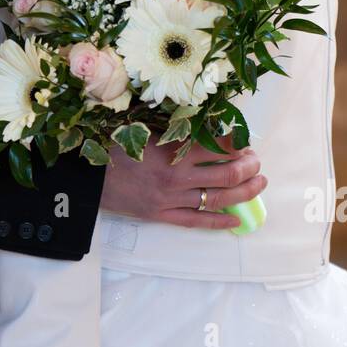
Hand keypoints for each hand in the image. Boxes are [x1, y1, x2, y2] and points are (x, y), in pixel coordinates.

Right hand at [100, 131, 265, 228]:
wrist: (87, 177)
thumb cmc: (113, 148)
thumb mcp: (143, 130)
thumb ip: (172, 129)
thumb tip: (203, 124)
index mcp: (171, 151)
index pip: (217, 147)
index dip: (237, 144)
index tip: (245, 140)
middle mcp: (176, 177)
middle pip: (226, 174)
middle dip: (249, 167)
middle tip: (257, 162)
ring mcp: (171, 200)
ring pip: (218, 198)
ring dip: (244, 192)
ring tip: (258, 184)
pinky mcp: (162, 216)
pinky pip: (197, 221)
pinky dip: (219, 221)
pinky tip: (235, 219)